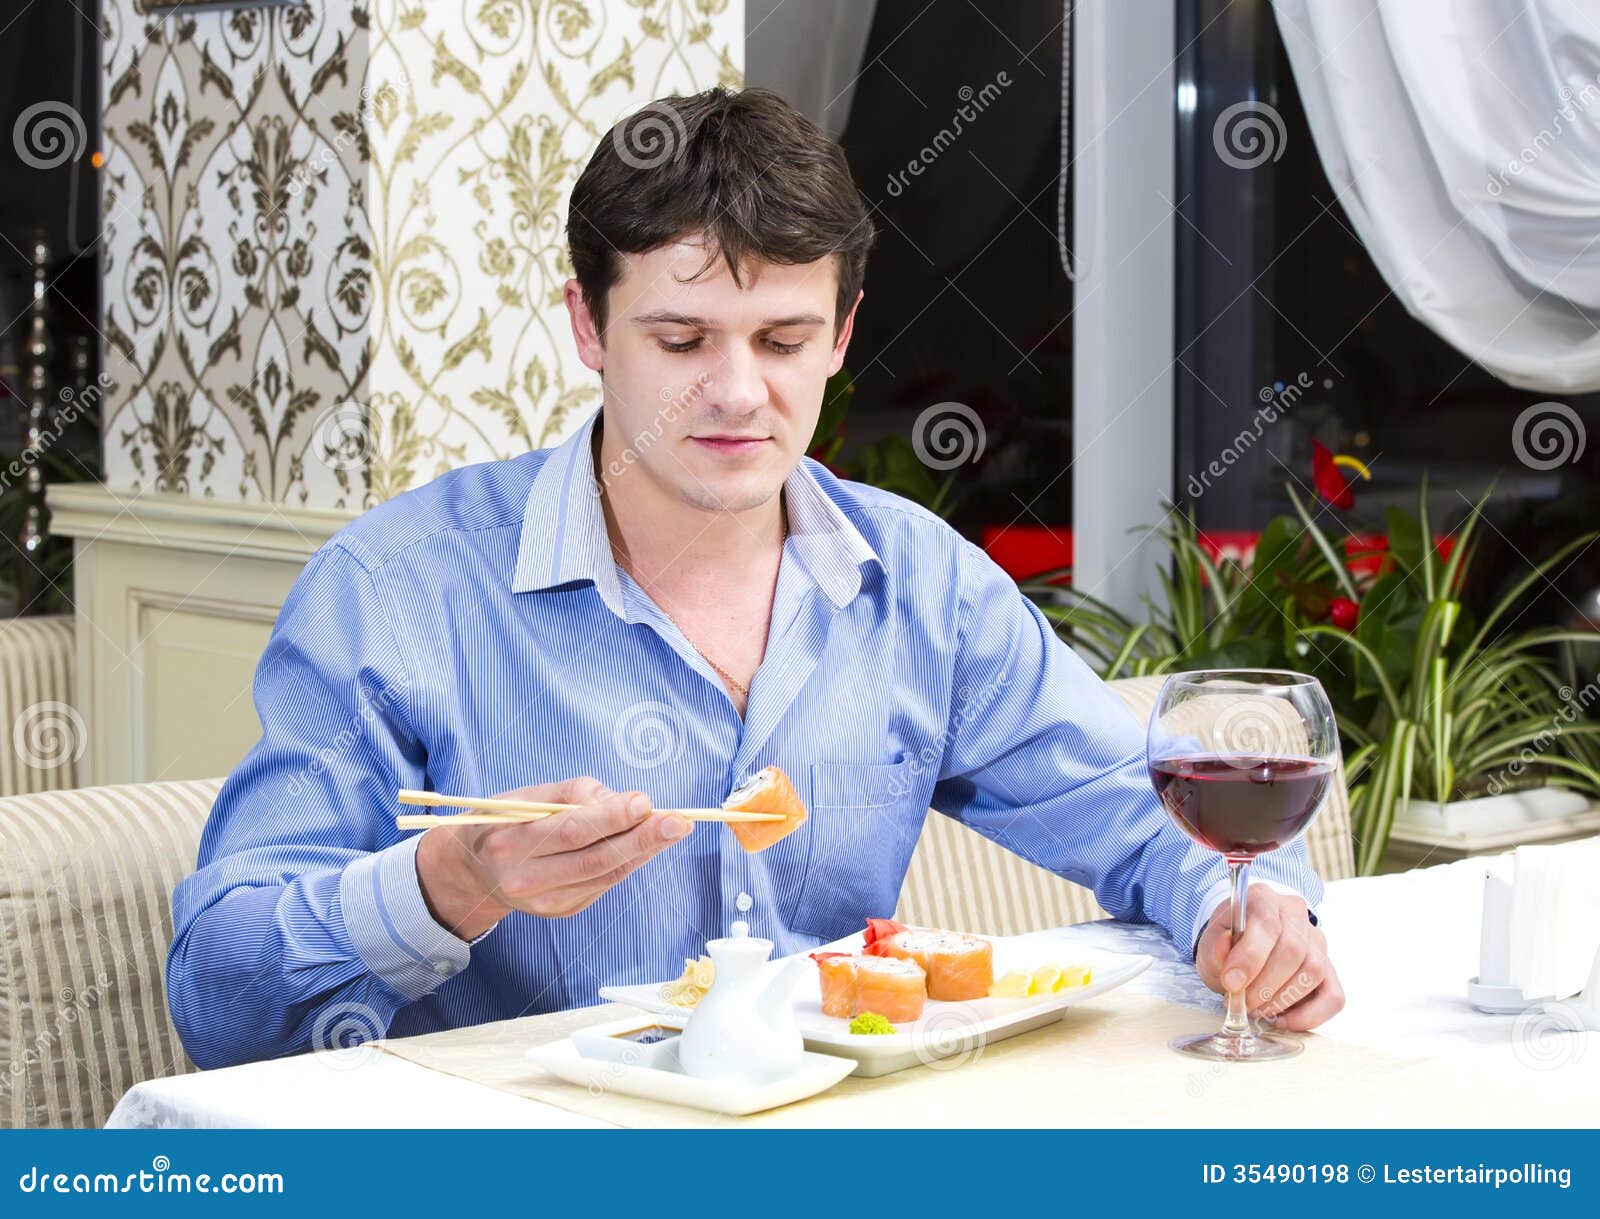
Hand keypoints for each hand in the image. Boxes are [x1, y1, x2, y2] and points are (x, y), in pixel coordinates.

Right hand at [415, 776, 690, 938]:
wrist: (474, 871)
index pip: (571, 831)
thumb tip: (627, 802)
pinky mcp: (562, 911)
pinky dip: (629, 862)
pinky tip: (649, 844)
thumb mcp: (528, 796)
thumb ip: (575, 794)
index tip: (645, 801)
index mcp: (510, 843)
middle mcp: (526, 879)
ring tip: (675, 828)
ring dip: (644, 850)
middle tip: (679, 821)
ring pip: (605, 875)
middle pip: (595, 859)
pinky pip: (604, 884)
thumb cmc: (506, 822)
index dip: (611, 817)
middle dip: (642, 838)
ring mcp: (545, 902)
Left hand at [1195, 884, 1343, 1030]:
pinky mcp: (1329, 971)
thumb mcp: (1211, 943)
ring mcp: (1317, 942)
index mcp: (1263, 898)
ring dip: (1282, 999)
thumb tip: (1225, 950)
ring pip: (1313, 971)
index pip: (1267, 924)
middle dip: (1264, 985)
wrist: (1243, 949)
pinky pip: (1333, 997)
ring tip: (1258, 1008)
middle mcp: (1295, 914)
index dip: (1250, 957)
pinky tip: (1284, 1020)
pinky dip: (1310, 1015)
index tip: (1231, 984)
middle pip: (1293, 950)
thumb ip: (1214, 947)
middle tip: (1243, 1003)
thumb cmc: (1228, 945)